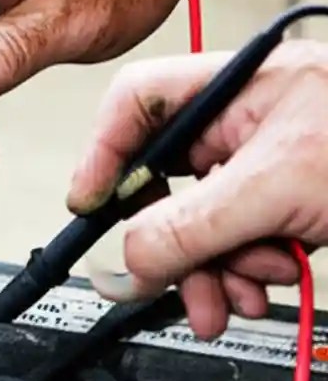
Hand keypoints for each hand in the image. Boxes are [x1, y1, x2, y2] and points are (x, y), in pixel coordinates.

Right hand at [67, 40, 327, 337]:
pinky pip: (240, 244)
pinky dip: (250, 272)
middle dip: (177, 245)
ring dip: (219, 270)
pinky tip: (276, 281)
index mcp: (231, 89)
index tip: (90, 212)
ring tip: (250, 291)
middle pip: (163, 185)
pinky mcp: (289, 206)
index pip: (133, 108)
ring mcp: (266, 167)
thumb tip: (122, 262)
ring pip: (202, 226)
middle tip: (178, 286)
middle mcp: (241, 124)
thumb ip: (189, 228)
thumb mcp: (278, 188)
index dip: (102, 158)